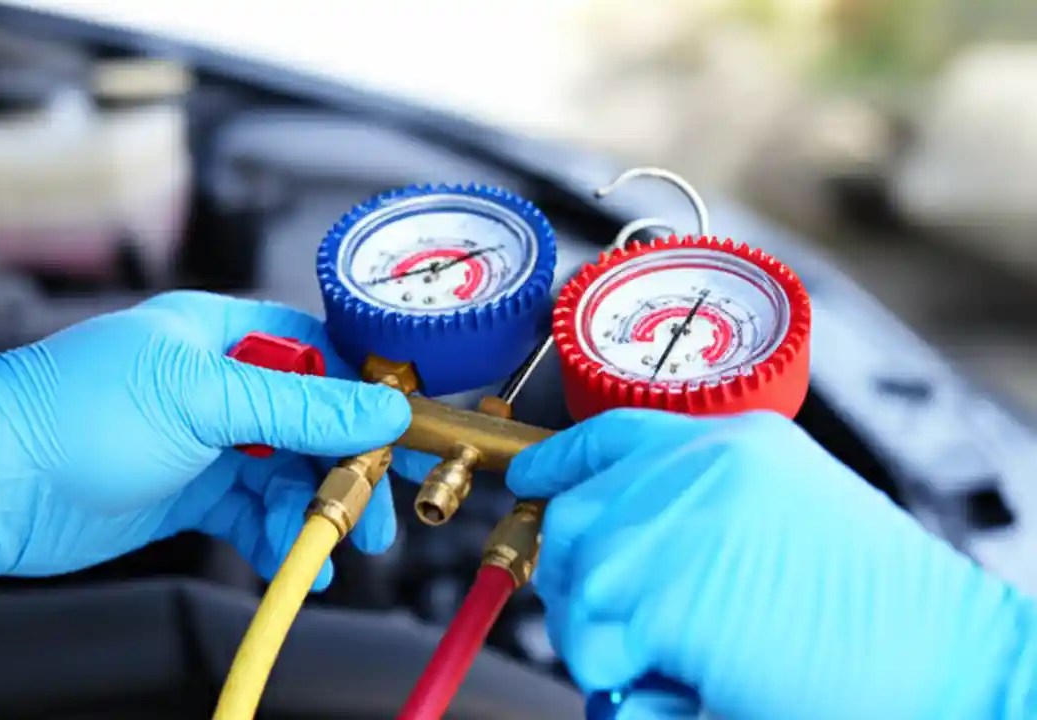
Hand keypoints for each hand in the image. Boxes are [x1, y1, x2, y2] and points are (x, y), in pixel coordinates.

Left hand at [0, 291, 410, 591]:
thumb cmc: (68, 411)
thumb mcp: (200, 400)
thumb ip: (298, 408)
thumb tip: (378, 407)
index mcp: (220, 331)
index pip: (319, 351)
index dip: (366, 390)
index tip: (403, 428)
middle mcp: (217, 381)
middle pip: (312, 419)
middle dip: (346, 464)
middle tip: (377, 506)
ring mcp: (203, 438)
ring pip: (286, 471)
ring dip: (312, 508)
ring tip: (327, 542)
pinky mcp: (188, 488)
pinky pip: (253, 511)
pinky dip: (277, 533)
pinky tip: (293, 556)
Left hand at [507, 410, 1035, 718]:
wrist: (945, 656)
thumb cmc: (880, 604)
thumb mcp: (788, 508)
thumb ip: (701, 504)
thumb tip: (618, 540)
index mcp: (730, 437)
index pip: (608, 434)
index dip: (558, 462)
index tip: (530, 477)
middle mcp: (690, 468)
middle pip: (572, 517)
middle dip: (580, 581)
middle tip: (629, 628)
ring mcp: (668, 526)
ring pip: (574, 589)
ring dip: (610, 641)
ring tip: (685, 659)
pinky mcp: (660, 596)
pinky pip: (595, 651)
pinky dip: (630, 685)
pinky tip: (697, 680)